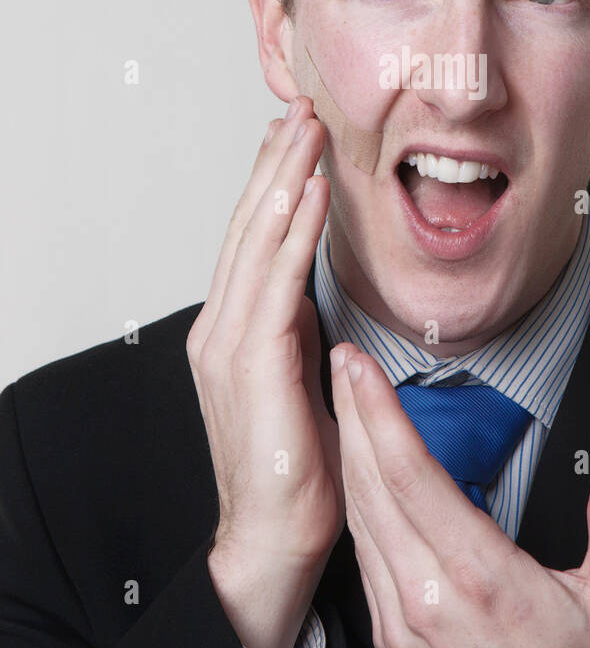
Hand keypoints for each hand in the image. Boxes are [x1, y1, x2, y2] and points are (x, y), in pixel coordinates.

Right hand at [187, 98, 348, 647]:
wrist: (273, 539)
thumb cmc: (294, 467)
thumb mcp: (298, 378)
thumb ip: (296, 331)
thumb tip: (309, 292)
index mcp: (232, 330)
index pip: (252, 240)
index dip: (272, 184)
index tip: (294, 136)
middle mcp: (221, 328)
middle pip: (249, 227)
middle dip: (277, 163)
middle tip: (300, 109)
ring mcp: (229, 344)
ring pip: (258, 242)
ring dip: (285, 179)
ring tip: (306, 129)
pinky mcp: (251, 365)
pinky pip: (277, 283)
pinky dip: (294, 233)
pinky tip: (311, 193)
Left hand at [330, 346, 589, 647]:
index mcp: (482, 578)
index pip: (412, 475)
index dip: (380, 412)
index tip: (362, 367)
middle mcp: (429, 598)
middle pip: (372, 486)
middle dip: (351, 413)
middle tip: (342, 360)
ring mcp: (401, 620)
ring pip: (359, 518)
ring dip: (347, 453)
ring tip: (343, 401)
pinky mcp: (390, 637)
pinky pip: (363, 554)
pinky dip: (355, 501)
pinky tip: (357, 475)